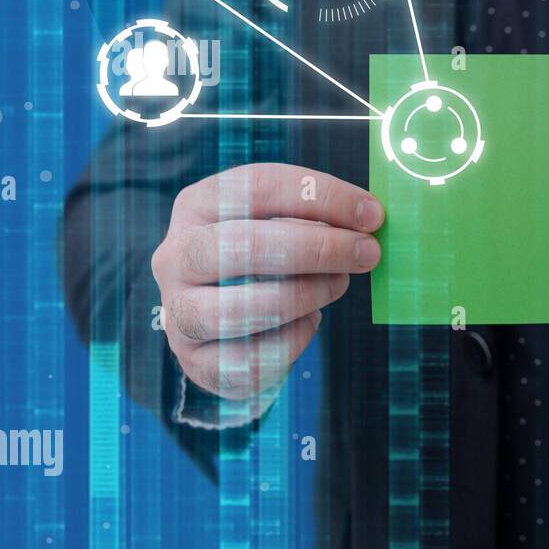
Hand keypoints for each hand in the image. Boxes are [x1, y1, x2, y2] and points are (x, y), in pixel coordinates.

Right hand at [150, 163, 383, 397]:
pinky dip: (294, 338)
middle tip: (368, 253)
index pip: (257, 187)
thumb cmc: (264, 262)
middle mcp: (176, 255)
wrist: (224, 327)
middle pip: (245, 245)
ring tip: (338, 285)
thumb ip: (316, 219)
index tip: (371, 214)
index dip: (321, 197)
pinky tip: (310, 322)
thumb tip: (366, 219)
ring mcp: (178, 311)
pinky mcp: (194, 361)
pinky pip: (252, 356)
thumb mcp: (282, 226)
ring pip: (243, 307)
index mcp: (197, 205)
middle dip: (319, 249)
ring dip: (307, 295)